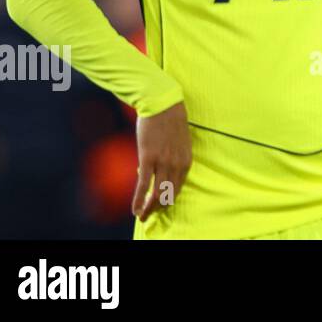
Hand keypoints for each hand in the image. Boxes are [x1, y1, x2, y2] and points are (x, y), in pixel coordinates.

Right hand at [132, 101, 191, 221]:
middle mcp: (177, 164)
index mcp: (186, 160)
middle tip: (149, 216)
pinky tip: (135, 209)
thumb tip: (164, 168)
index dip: (168, 199)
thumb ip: (175, 157)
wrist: (162, 104)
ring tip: (142, 217)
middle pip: (169, 194)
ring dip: (149, 208)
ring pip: (157, 193)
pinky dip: (139, 200)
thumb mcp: (179, 142)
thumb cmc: (170, 120)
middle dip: (159, 208)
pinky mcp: (148, 158)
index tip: (160, 206)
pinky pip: (144, 185)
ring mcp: (163, 162)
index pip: (178, 187)